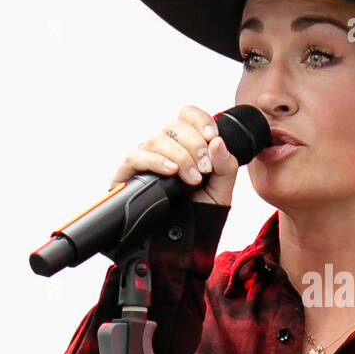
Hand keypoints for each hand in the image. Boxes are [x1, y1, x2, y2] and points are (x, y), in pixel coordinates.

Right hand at [108, 105, 240, 206]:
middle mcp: (165, 146)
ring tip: (192, 179)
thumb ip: (226, 165)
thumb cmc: (200, 210)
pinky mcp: (129, 173)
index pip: (188, 115)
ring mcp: (146, 157)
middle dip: (195, 146)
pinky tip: (170, 171)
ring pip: (157, 140)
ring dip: (180, 157)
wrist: (184, 238)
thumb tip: (218, 141)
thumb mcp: (222, 189)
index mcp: (186, 143)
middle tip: (205, 169)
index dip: (200, 121)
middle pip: (174, 126)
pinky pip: (136, 157)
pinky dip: (155, 161)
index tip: (212, 137)